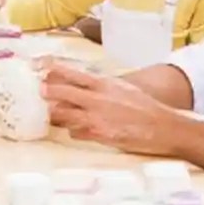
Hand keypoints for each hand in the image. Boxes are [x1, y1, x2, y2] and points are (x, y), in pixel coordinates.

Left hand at [39, 61, 181, 156]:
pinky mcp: (99, 135)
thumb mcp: (122, 87)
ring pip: (63, 115)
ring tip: (54, 113)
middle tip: (39, 92)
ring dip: (57, 114)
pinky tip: (76, 130)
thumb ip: (101, 86)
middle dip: (46, 92)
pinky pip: (75, 133)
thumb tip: (84, 84)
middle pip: (60, 92)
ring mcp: (95, 118)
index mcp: (103, 84)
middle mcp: (96, 98)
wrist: (164, 127)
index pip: (71, 73)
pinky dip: (73, 131)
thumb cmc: (144, 106)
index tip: (41, 69)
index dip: (53, 71)